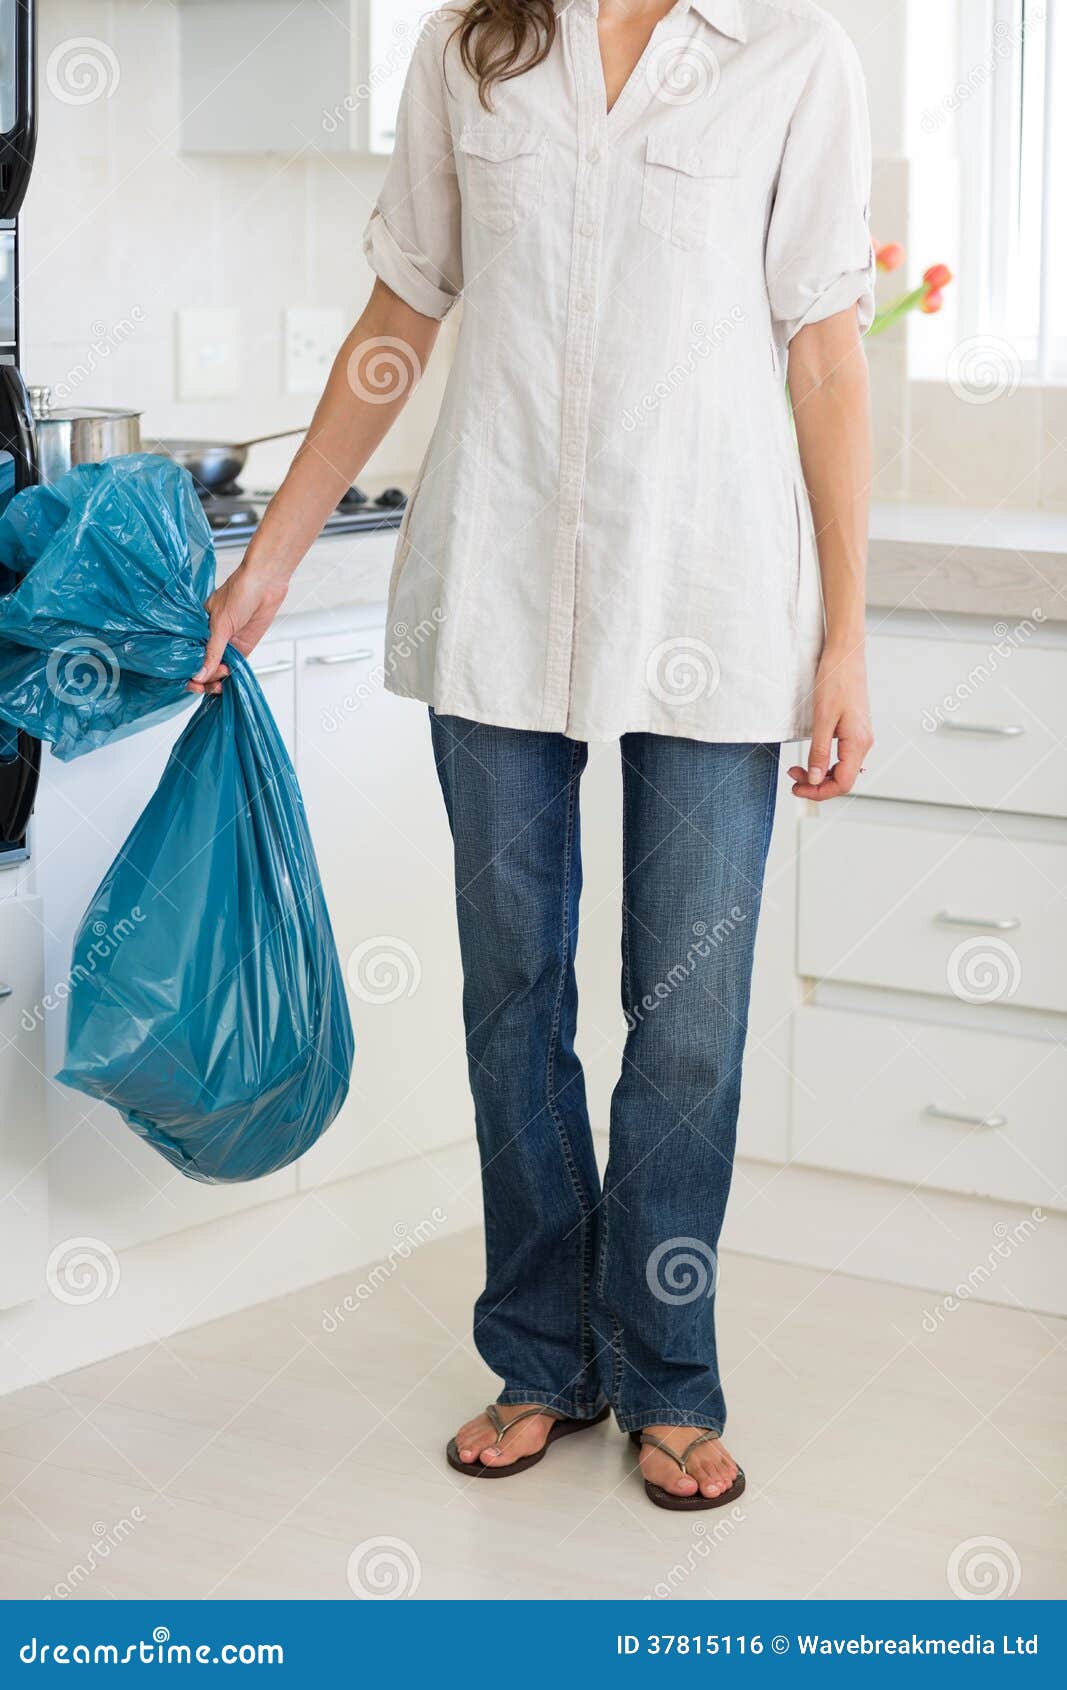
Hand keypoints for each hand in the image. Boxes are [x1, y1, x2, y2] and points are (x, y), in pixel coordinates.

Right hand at [189, 562, 289, 694]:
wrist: (266, 582)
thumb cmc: (241, 591)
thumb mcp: (221, 623)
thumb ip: (211, 650)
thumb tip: (199, 674)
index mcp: (199, 628)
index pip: (190, 655)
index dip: (190, 671)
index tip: (195, 683)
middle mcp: (212, 637)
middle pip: (203, 666)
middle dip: (205, 678)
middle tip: (213, 681)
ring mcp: (228, 643)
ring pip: (218, 669)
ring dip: (218, 679)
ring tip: (222, 679)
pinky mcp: (243, 647)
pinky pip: (234, 666)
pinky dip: (231, 676)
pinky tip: (228, 681)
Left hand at [788, 643, 872, 800]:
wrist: (845, 654)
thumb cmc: (835, 680)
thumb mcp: (822, 718)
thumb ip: (819, 752)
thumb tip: (816, 780)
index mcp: (858, 742)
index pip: (843, 783)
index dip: (819, 792)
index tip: (797, 788)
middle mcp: (863, 743)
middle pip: (843, 779)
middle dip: (817, 784)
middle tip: (792, 776)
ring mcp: (860, 736)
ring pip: (843, 768)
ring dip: (820, 774)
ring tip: (798, 768)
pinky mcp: (855, 730)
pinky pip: (843, 756)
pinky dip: (826, 762)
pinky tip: (813, 757)